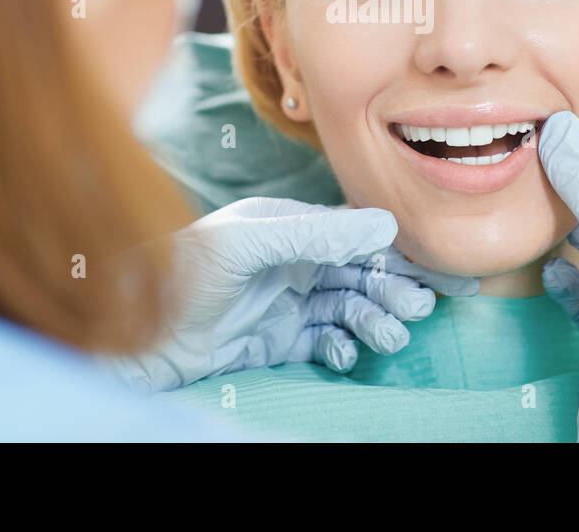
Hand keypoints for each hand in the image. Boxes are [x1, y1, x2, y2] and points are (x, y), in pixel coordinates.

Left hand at [112, 198, 477, 391]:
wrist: (136, 333)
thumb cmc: (184, 271)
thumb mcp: (249, 243)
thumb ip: (314, 233)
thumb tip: (382, 225)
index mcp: (289, 225)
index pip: (358, 234)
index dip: (402, 251)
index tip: (443, 269)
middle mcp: (292, 259)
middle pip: (360, 273)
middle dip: (394, 289)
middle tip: (419, 309)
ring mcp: (286, 300)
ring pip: (347, 307)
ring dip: (373, 320)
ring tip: (390, 336)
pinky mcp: (276, 340)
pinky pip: (324, 340)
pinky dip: (341, 346)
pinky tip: (347, 352)